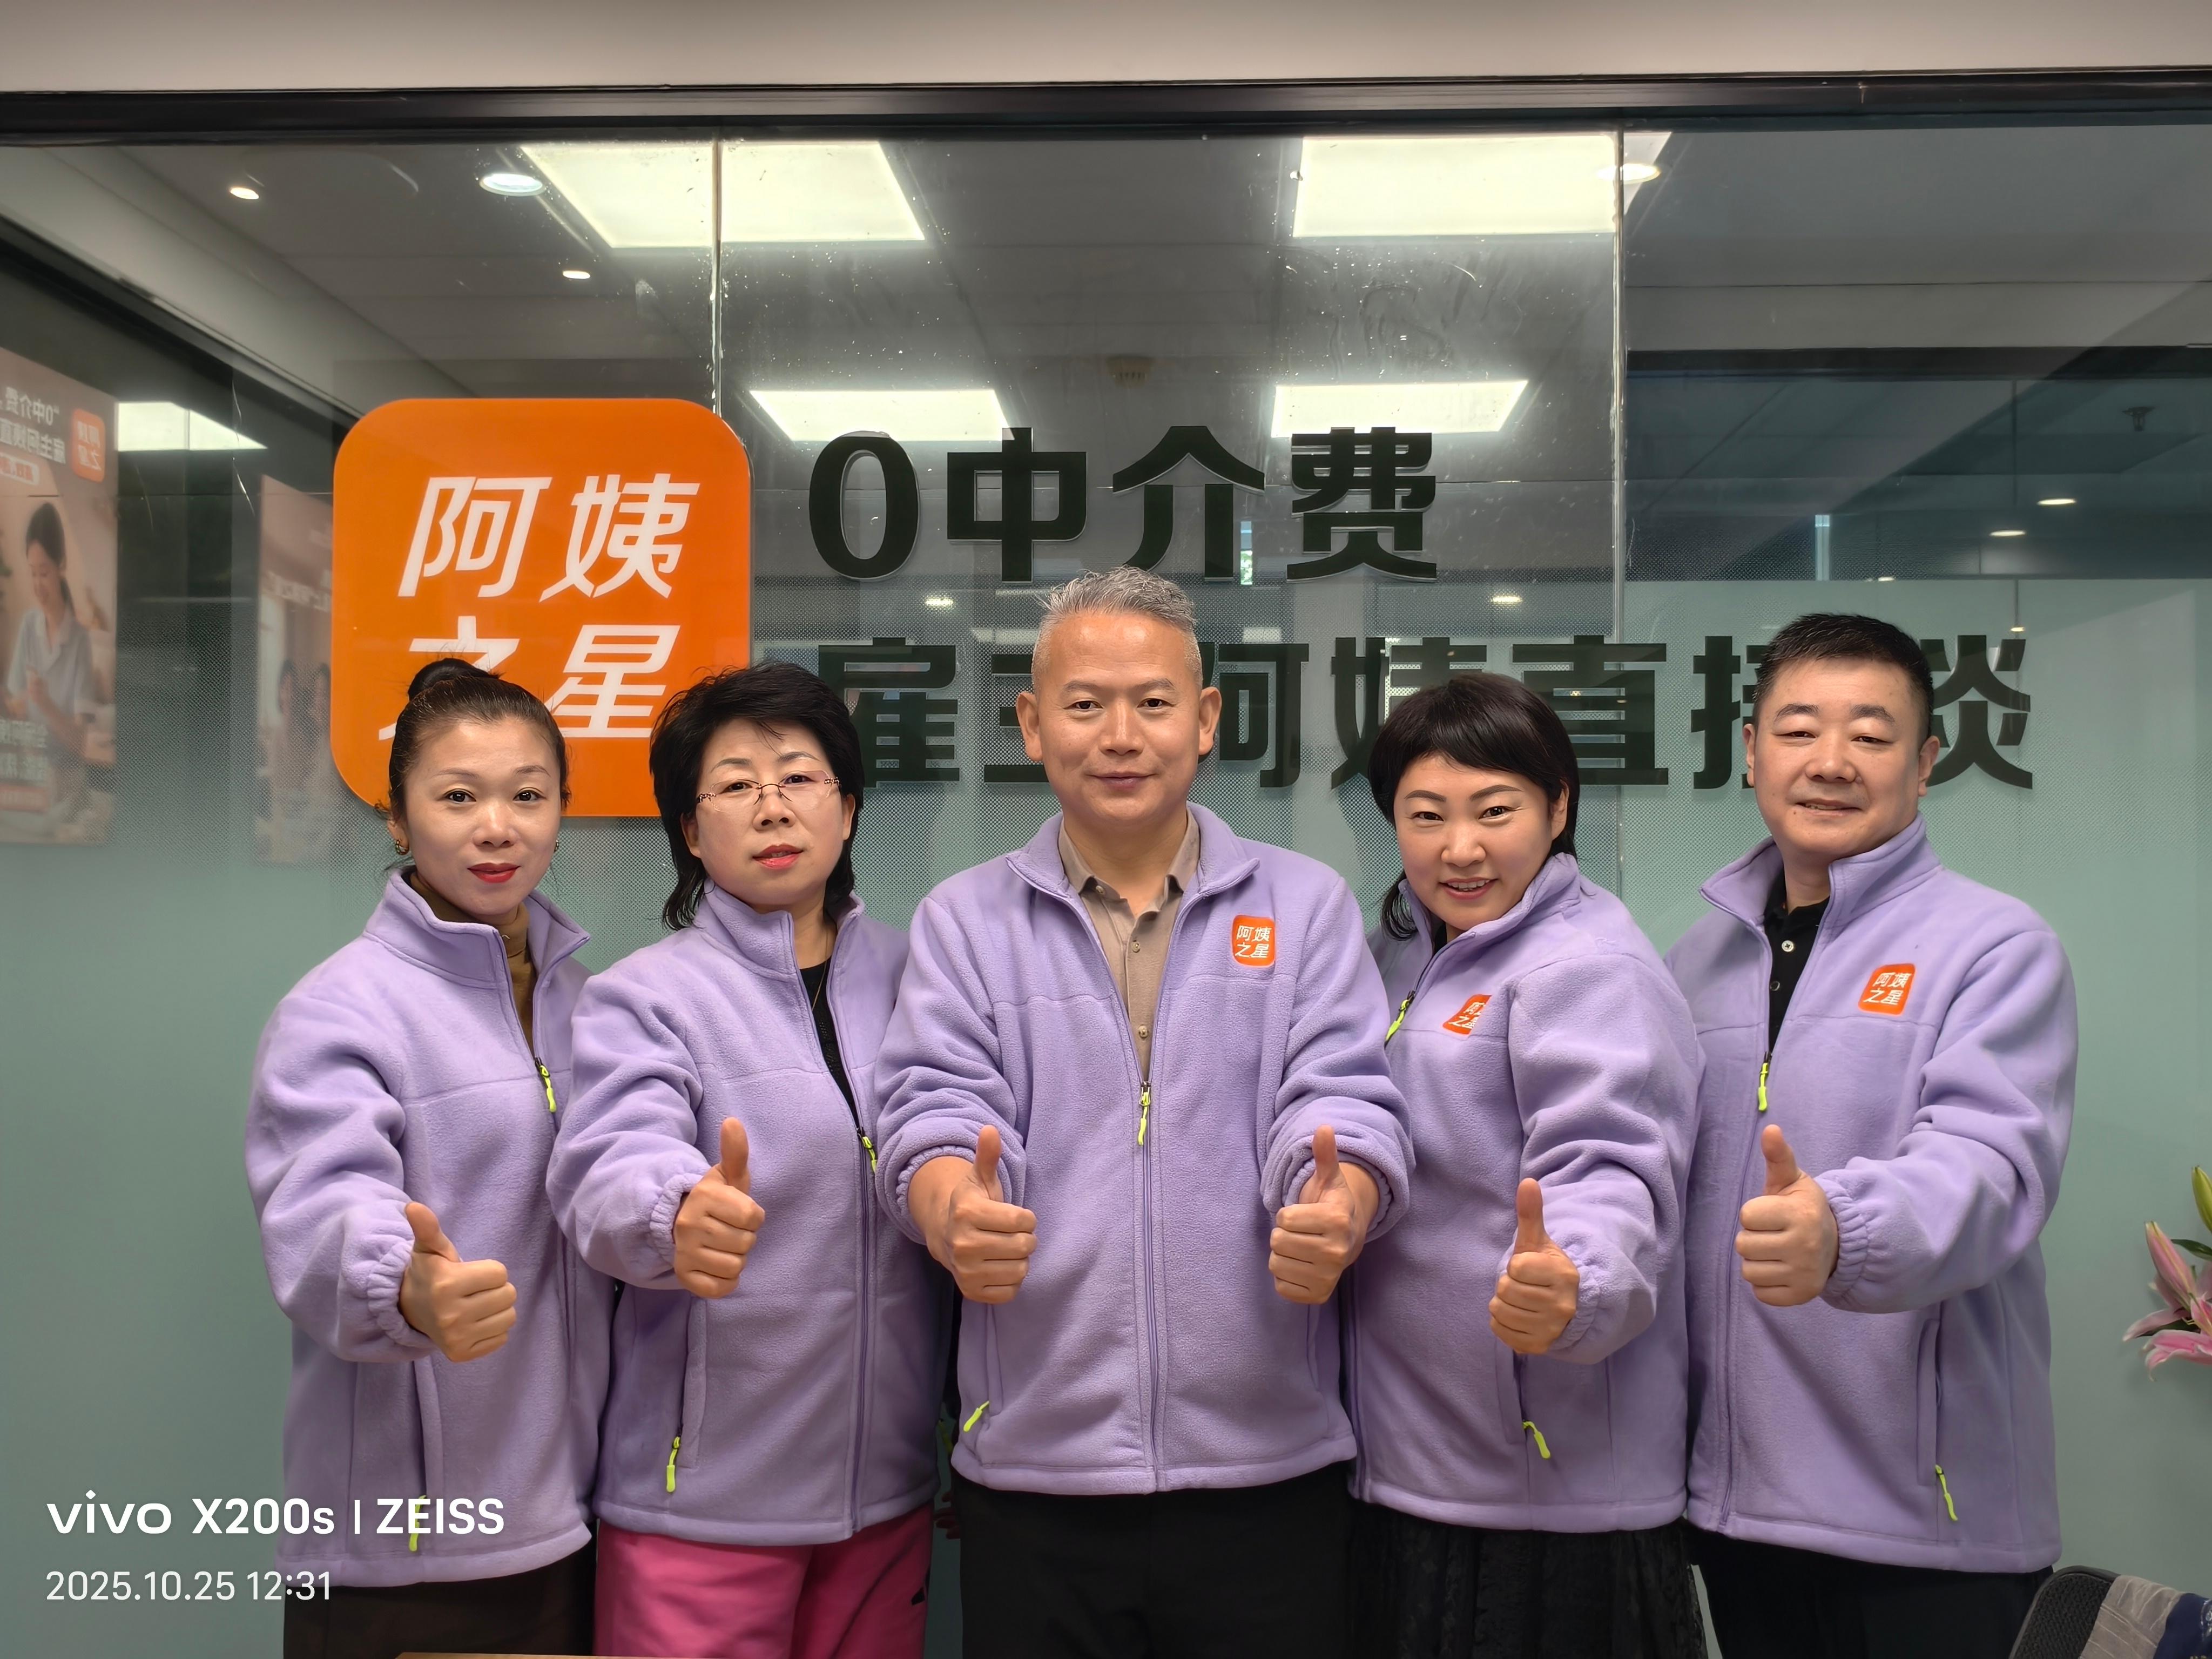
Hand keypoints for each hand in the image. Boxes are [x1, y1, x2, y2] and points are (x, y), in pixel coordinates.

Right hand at [397, 1202, 514, 1361]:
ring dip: (497, 1309)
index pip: (500, 1273)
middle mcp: (451, 1315)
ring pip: (509, 1317)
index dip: (488, 1271)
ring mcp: (456, 1338)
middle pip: (508, 1294)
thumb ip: (428, 1228)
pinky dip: (493, 1329)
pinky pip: (502, 1337)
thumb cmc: (429, 1273)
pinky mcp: (462, 1354)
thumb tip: (413, 1206)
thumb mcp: (429, 1248)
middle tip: (473, 1290)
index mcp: (446, 1285)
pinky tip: (473, 1323)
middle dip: (495, 1288)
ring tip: (474, 1305)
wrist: (411, 1309)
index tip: (469, 1274)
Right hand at [673, 1118, 765, 1298]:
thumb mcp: (728, 1176)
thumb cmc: (718, 1200)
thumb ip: (735, 1152)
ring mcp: (683, 1252)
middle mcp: (689, 1225)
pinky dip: (726, 1281)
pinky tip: (717, 1265)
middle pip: (746, 1243)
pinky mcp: (684, 1276)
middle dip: (744, 1238)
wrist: (683, 1223)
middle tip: (728, 1229)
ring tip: (721, 1245)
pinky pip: (721, 1288)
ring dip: (736, 1259)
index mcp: (704, 1197)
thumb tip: (732, 1121)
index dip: (753, 1216)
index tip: (739, 1212)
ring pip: (735, 1266)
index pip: (753, 1216)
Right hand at [910, 1126, 1036, 1304]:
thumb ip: (987, 1156)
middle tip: (1011, 1234)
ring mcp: (965, 1271)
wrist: (945, 1236)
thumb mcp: (980, 1178)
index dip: (1027, 1218)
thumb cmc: (973, 1204)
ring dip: (1020, 1260)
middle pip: (1024, 1246)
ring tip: (1005, 1250)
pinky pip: (1010, 1292)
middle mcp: (962, 1244)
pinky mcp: (971, 1292)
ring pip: (1020, 1270)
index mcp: (967, 1212)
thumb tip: (990, 1130)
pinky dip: (1011, 1281)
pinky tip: (999, 1267)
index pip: (1023, 1220)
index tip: (1015, 1216)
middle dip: (1025, 1238)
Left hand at [1270, 1124, 1378, 1303]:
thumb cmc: (1331, 1207)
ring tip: (1302, 1248)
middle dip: (1283, 1234)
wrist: (1349, 1242)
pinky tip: (1302, 1266)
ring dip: (1283, 1254)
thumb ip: (1324, 1155)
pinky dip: (1285, 1276)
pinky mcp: (1318, 1296)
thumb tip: (1323, 1128)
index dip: (1288, 1214)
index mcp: (1336, 1221)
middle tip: (1302, 1232)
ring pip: (1276, 1264)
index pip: (1284, 1219)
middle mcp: (1335, 1253)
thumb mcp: (1328, 1180)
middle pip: (1277, 1242)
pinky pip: (1281, 1286)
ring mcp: (1328, 1277)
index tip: (1305, 1215)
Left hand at [1489, 1179, 1578, 1353]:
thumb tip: (1527, 1182)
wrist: (1567, 1305)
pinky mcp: (1538, 1346)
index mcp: (1562, 1275)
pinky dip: (1502, 1322)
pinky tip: (1518, 1315)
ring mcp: (1550, 1329)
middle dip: (1508, 1284)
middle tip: (1524, 1285)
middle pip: (1506, 1290)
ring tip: (1521, 1299)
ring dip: (1503, 1303)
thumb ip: (1531, 1214)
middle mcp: (1561, 1305)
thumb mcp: (1539, 1242)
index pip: (1516, 1267)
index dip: (1516, 1265)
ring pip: (1500, 1311)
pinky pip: (1500, 1331)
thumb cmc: (1546, 1269)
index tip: (1529, 1268)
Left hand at [1736, 1124, 1838, 1306]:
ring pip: (1749, 1271)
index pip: (1747, 1216)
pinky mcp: (1801, 1296)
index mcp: (1800, 1215)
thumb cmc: (1802, 1207)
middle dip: (1753, 1237)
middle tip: (1774, 1233)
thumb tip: (1770, 1128)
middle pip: (1743, 1245)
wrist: (1836, 1242)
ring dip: (1757, 1261)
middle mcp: (1805, 1246)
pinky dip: (1765, 1283)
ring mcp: (1804, 1274)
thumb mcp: (1792, 1180)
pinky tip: (1781, 1269)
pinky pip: (1759, 1293)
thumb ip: (1778, 1156)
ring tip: (1777, 1251)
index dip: (1754, 1214)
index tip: (1772, 1213)